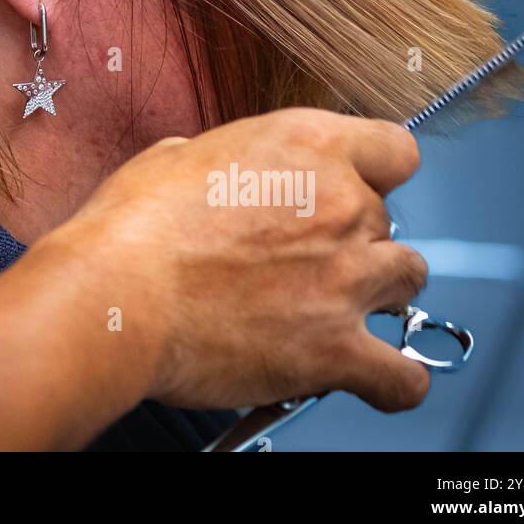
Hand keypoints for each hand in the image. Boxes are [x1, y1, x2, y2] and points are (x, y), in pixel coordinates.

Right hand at [53, 108, 429, 413]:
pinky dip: (393, 379)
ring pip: (408, 281)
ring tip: (334, 306)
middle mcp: (340, 203)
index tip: (354, 189)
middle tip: (303, 257)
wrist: (115, 295)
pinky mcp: (336, 348)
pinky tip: (372, 374)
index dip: (374, 174)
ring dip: (377, 293)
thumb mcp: (177, 156)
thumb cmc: (132, 227)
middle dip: (352, 238)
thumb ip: (229, 161)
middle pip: (387, 220)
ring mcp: (346, 277)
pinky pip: (401, 376)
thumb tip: (225, 176)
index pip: (395, 150)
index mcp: (305, 144)